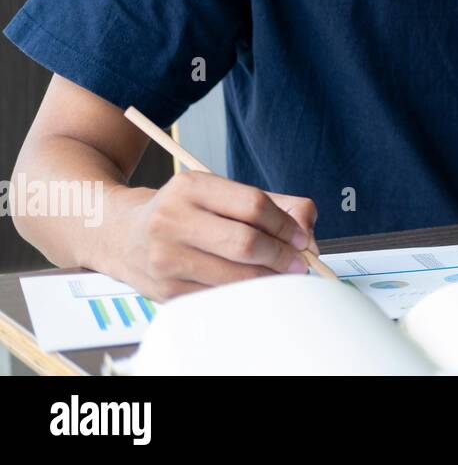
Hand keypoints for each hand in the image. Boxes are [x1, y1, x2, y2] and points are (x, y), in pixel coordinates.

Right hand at [117, 171, 318, 300]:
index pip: (253, 205)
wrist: (122, 235)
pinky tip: (252, 285)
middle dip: (282, 256)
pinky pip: (220, 296)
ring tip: (281, 275)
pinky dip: (245, 293)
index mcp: (190, 187)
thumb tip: (309, 235)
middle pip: (245, 243)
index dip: (286, 225)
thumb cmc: (187, 212)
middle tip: (299, 263)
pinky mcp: (165, 291)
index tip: (302, 238)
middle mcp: (171, 220)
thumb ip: (275, 205)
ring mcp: (165, 258)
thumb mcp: (222, 194)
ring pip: (235, 276)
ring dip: (268, 279)